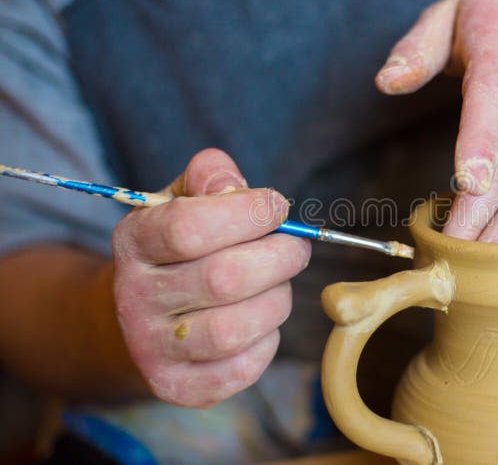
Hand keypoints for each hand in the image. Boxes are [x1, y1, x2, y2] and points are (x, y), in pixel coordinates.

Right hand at [112, 148, 309, 407]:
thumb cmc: (180, 247)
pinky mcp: (177, 386)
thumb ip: (209, 177)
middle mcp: (133, 298)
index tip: (277, 206)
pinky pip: (242, 368)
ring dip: (277, 299)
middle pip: (223, 279)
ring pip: (235, 329)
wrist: (147, 313)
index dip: (248, 212)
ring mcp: (151, 348)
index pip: (189, 227)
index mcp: (133, 242)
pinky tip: (262, 320)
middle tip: (296, 246)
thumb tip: (231, 184)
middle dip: (280, 256)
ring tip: (279, 282)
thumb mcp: (184, 199)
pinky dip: (267, 341)